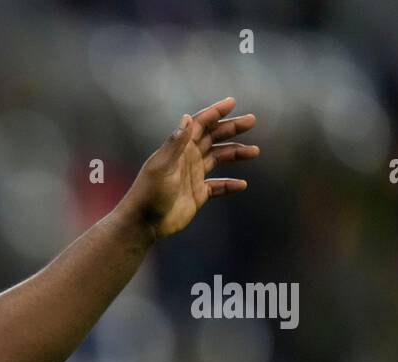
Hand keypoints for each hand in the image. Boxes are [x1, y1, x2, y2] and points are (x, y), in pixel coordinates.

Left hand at [121, 96, 258, 239]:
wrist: (143, 223)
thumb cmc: (149, 194)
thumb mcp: (162, 167)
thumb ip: (175, 143)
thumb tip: (187, 118)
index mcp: (179, 149)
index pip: (199, 125)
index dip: (215, 113)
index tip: (232, 102)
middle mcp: (187, 159)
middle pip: (213, 138)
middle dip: (231, 128)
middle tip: (251, 121)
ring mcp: (193, 176)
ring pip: (219, 158)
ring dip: (236, 153)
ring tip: (254, 151)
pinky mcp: (197, 194)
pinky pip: (218, 186)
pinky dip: (229, 185)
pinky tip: (241, 185)